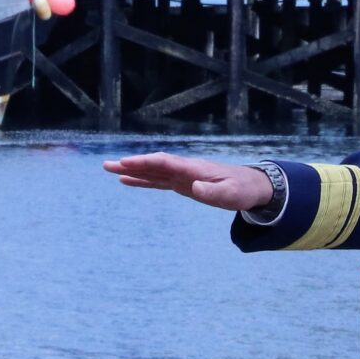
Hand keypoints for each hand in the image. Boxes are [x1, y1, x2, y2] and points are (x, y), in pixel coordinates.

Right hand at [103, 153, 273, 211]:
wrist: (252, 187)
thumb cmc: (242, 190)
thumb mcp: (232, 195)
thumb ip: (213, 192)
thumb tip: (194, 187)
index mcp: (194, 169)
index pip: (164, 163)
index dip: (145, 162)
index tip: (126, 163)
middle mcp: (185, 169)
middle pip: (153, 164)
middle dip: (131, 164)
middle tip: (107, 164)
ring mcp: (183, 176)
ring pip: (153, 171)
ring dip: (132, 171)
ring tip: (110, 170)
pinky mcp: (183, 184)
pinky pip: (158, 181)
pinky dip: (142, 180)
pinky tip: (128, 181)